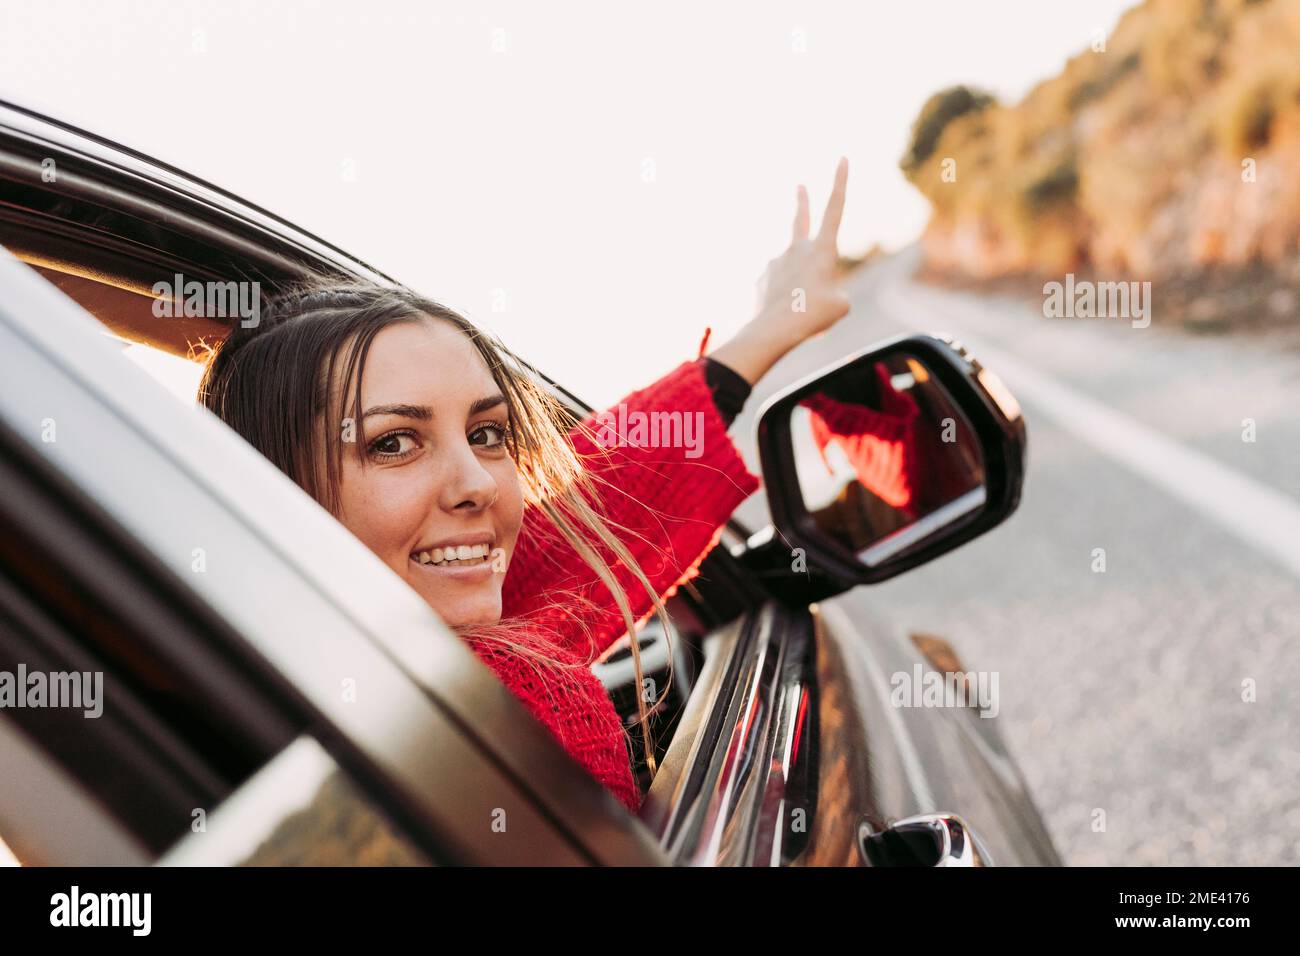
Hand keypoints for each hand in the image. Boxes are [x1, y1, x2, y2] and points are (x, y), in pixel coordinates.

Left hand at [710, 157, 851, 385]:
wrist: (776, 328)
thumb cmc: (814, 316)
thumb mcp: (839, 307)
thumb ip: (833, 294)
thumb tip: (811, 292)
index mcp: (822, 249)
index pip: (835, 208)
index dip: (840, 183)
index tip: (841, 159)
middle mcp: (797, 249)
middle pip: (801, 219)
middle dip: (802, 202)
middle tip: (799, 186)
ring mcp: (776, 261)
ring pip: (794, 274)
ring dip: (800, 287)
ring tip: (801, 310)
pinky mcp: (762, 277)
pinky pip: (779, 288)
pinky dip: (785, 300)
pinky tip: (784, 315)